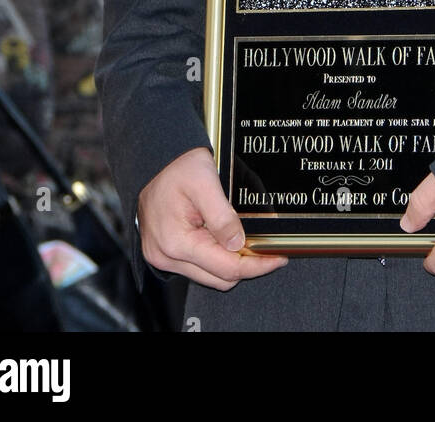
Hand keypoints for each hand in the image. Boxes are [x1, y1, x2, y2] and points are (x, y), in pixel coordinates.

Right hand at [137, 147, 287, 290]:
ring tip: (245, 240)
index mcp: (176, 242)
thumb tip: (239, 245)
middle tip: (265, 247)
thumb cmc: (178, 165)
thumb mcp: (205, 183)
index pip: (226, 268)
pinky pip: (197, 266)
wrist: (156, 157)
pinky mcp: (164, 252)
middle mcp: (166, 256)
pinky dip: (215, 256)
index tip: (278, 259)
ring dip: (230, 262)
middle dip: (246, 265)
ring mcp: (163, 256)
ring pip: (209, 275)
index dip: (257, 265)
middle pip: (219, 278)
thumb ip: (222, 217)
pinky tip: (225, 239)